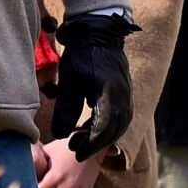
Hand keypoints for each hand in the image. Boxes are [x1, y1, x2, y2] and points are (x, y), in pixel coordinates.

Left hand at [53, 13, 137, 161]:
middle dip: (95, 144)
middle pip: (114, 131)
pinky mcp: (125, 95)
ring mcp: (127, 96)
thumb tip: (59, 134)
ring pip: (119, 126)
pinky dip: (107, 127)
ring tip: (80, 140)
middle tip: (74, 149)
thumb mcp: (69, 80)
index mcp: (110, 94)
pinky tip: (90, 129)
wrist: (100, 35)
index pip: (103, 129)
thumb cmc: (82, 55)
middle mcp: (124, 98)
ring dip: (101, 137)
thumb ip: (65, 108)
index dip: (90, 144)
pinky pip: (120, 118)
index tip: (75, 152)